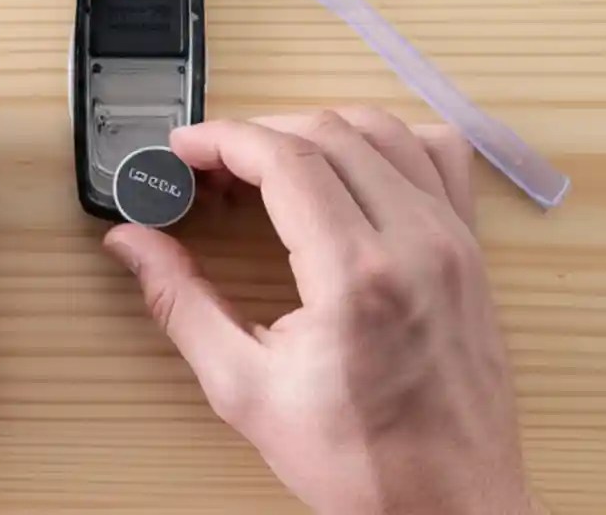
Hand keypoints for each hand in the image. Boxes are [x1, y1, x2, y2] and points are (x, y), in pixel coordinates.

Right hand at [104, 108, 545, 514]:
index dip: (222, 138)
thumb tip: (133, 244)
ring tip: (268, 163)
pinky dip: (387, 140)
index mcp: (356, 277)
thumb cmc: (361, 463)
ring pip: (384, 130)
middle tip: (210, 165)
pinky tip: (352, 167)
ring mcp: (454, 242)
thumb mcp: (245, 390)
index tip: (183, 148)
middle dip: (257, 132)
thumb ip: (182, 302)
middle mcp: (415, 243)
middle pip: (328, 133)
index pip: (284, 160)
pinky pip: (438, 156)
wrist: (450, 506)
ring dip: (316, 128)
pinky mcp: (472, 250)